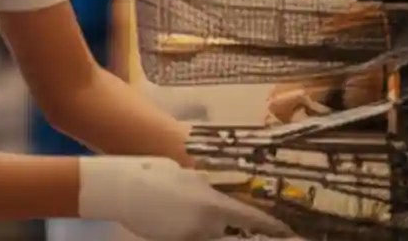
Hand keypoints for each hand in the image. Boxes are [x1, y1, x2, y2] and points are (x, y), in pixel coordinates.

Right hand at [78, 156, 292, 240]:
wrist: (121, 188)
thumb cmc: (154, 173)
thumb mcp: (186, 176)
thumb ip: (207, 189)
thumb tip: (218, 193)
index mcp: (213, 203)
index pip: (251, 218)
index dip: (271, 226)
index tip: (286, 230)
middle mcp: (207, 224)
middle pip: (226, 230)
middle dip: (224, 226)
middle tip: (212, 215)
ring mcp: (190, 236)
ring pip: (207, 236)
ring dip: (203, 230)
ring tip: (182, 213)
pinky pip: (189, 239)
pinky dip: (186, 233)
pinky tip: (172, 222)